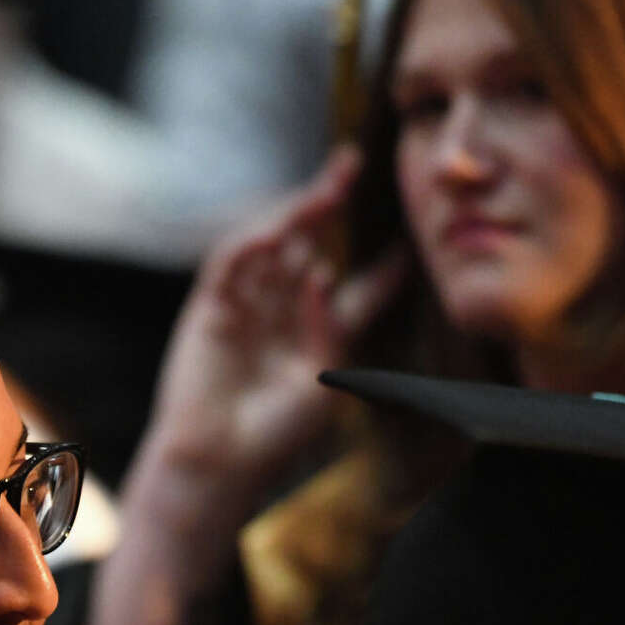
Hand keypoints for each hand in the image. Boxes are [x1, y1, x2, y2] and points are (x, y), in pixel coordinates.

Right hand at [145, 146, 406, 504]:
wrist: (220, 461)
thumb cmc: (274, 434)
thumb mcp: (323, 381)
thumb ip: (330, 326)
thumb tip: (320, 271)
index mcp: (320, 332)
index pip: (359, 286)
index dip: (386, 262)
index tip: (413, 234)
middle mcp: (284, 310)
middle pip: (310, 243)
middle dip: (328, 203)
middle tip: (350, 163)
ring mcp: (246, 306)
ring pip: (270, 243)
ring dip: (292, 213)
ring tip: (319, 191)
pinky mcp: (210, 310)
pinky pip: (229, 264)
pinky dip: (249, 244)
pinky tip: (273, 232)